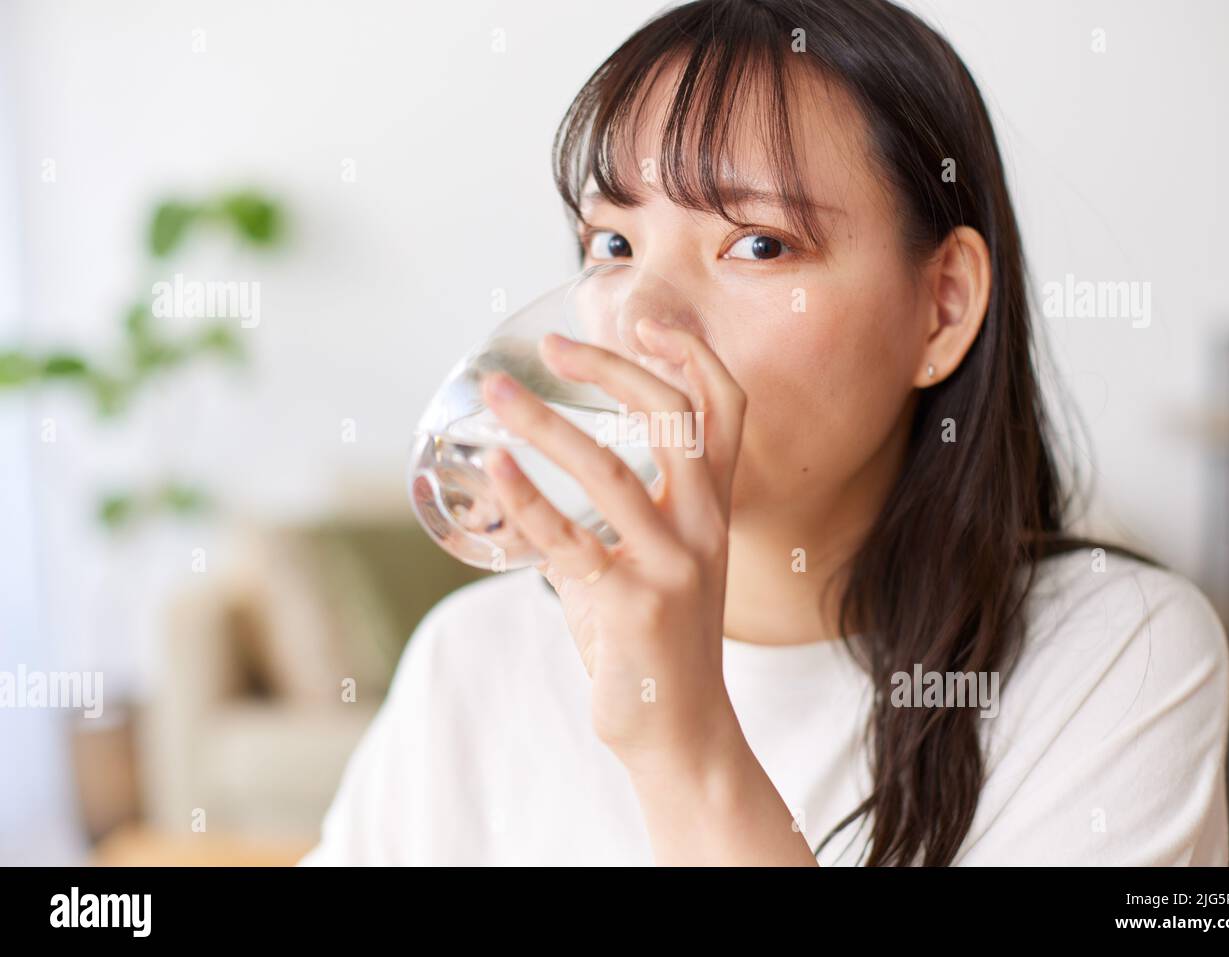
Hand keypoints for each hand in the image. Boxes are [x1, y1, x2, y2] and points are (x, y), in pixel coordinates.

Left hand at [479, 318, 746, 777]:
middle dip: (613, 369)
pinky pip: (571, 541)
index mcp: (715, 510)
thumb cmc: (655, 638)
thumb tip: (544, 467)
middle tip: (551, 345)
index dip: (693, 356)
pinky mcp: (633, 606)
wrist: (682, 729)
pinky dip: (528, 498)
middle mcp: (705, 528)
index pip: (724, 411)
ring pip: (613, 471)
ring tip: (499, 394)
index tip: (645, 321)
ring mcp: (674, 566)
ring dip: (547, 424)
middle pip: (674, 420)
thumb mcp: (657, 559)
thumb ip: (625, 510)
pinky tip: (496, 466)